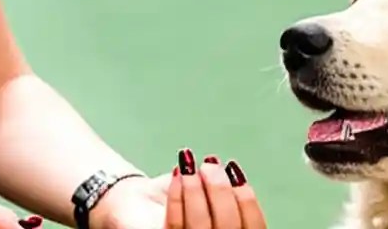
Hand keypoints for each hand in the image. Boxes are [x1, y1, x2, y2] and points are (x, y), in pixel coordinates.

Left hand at [91, 151, 265, 228]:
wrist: (132, 207)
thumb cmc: (174, 203)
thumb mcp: (206, 195)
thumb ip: (223, 192)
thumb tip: (230, 172)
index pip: (254, 228)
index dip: (248, 200)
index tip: (235, 170)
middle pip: (228, 227)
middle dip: (221, 191)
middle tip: (210, 165)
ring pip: (201, 227)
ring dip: (198, 191)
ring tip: (192, 166)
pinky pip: (173, 225)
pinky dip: (178, 196)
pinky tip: (177, 173)